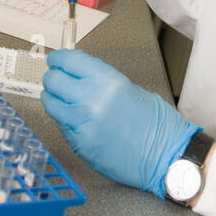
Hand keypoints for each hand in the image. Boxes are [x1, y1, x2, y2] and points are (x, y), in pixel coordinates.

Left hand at [41, 48, 198, 196]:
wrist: (165, 156)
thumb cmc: (156, 126)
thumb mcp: (131, 89)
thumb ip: (101, 81)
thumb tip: (79, 76)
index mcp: (108, 81)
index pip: (69, 61)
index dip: (60, 59)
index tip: (57, 60)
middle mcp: (92, 99)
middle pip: (54, 80)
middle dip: (54, 78)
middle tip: (58, 79)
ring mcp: (82, 123)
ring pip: (50, 103)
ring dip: (54, 99)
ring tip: (64, 100)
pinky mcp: (79, 143)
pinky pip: (61, 124)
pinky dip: (64, 119)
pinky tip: (76, 120)